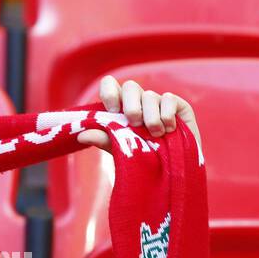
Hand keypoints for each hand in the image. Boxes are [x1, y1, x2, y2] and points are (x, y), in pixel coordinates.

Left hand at [77, 74, 201, 149]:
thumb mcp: (123, 150)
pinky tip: (169, 130)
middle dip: (131, 106)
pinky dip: (167, 116)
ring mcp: (158, 101)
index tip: (112, 110)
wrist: (175, 172)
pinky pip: (168, 99)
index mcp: (122, 108)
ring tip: (155, 135)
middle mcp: (139, 101)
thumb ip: (105, 140)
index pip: (110, 85)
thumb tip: (80, 135)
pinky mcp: (178, 104)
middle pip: (130, 86)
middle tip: (135, 124)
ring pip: (150, 95)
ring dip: (151, 118)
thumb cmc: (146, 158)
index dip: (109, 92)